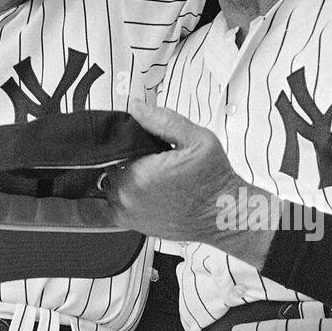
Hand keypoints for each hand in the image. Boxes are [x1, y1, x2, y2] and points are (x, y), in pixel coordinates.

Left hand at [103, 101, 275, 267]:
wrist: (223, 214)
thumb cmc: (213, 179)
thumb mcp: (197, 139)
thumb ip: (162, 120)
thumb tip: (136, 106)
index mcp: (139, 174)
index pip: (113, 147)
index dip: (123, 139)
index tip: (137, 139)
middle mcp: (127, 197)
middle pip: (108, 164)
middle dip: (123, 156)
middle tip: (148, 154)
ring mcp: (127, 213)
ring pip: (108, 182)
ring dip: (120, 174)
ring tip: (148, 170)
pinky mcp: (131, 224)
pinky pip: (111, 204)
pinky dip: (120, 192)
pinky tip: (142, 186)